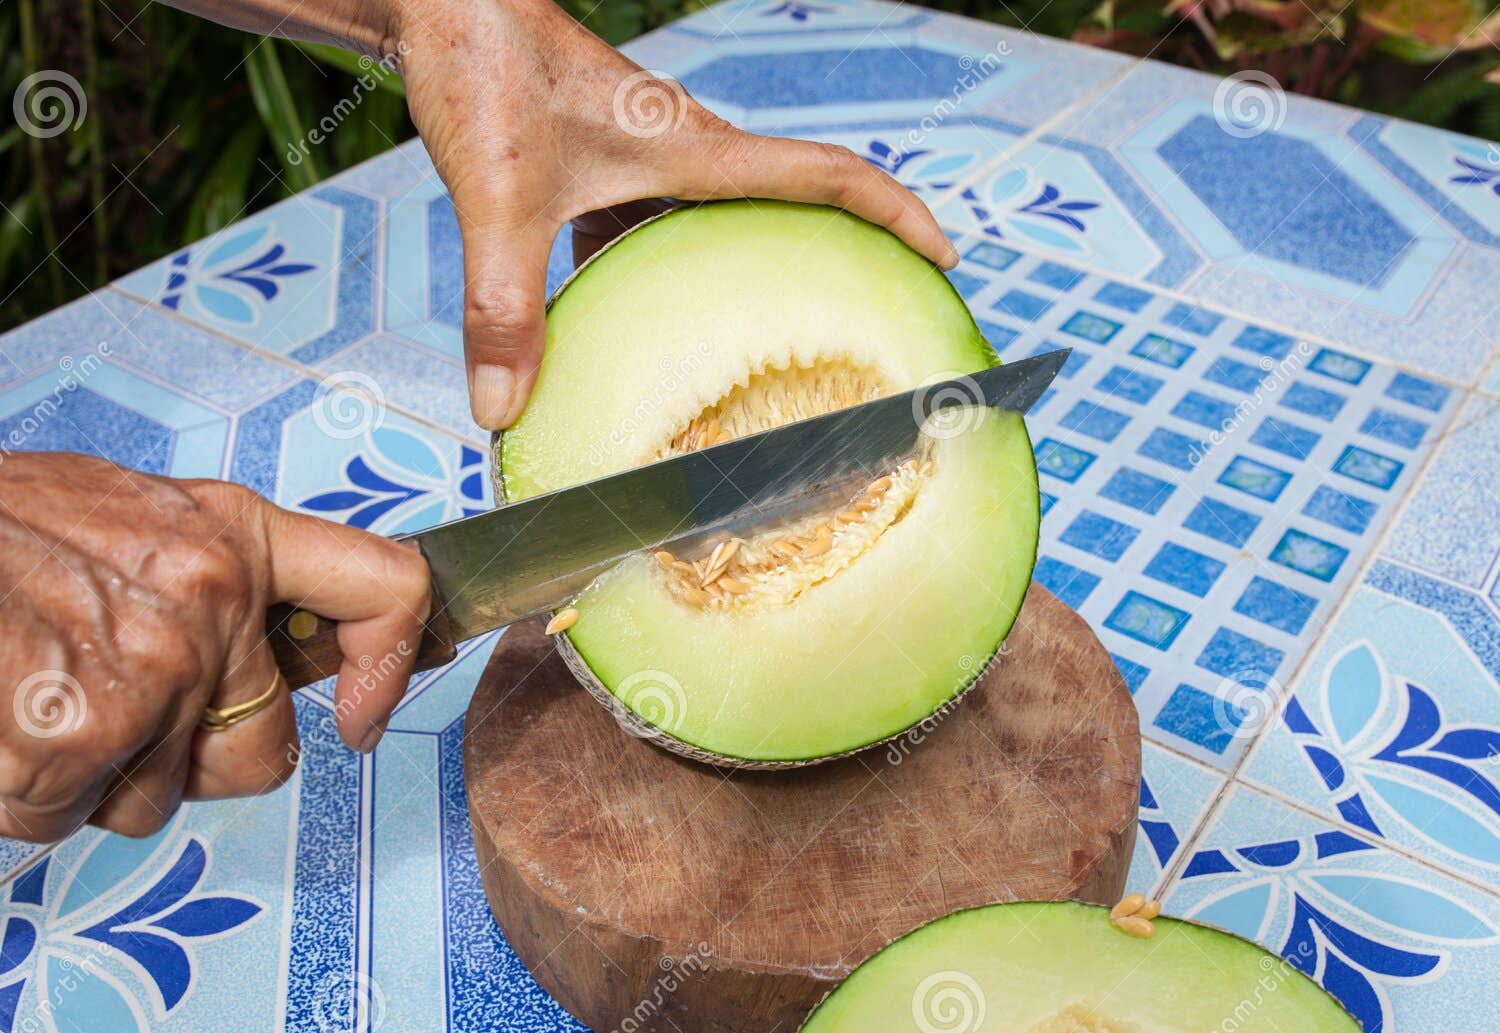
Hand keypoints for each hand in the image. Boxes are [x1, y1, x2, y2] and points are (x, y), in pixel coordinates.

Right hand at [0, 453, 430, 841]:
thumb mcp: (124, 517)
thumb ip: (201, 578)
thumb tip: (257, 649)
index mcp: (230, 536)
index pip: (382, 587)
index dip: (392, 662)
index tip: (361, 717)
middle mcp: (209, 605)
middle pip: (264, 753)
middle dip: (197, 762)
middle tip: (117, 713)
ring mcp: (148, 678)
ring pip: (158, 798)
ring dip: (99, 777)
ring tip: (34, 690)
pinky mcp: (77, 743)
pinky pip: (70, 817)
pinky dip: (28, 793)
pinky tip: (1, 718)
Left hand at [392, 0, 958, 427]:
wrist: (441, 4)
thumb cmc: (483, 67)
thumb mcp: (497, 198)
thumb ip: (502, 307)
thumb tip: (504, 412)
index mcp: (695, 150)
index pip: (826, 174)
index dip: (895, 214)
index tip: (944, 256)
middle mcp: (688, 154)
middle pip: (795, 206)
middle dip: (846, 257)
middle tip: (882, 324)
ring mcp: (651, 162)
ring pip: (724, 227)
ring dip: (753, 275)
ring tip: (778, 353)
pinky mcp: (611, 171)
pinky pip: (661, 233)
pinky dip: (670, 281)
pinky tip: (650, 336)